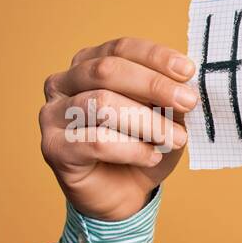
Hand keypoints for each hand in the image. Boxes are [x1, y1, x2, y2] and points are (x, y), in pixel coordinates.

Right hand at [39, 37, 196, 220]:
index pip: (120, 49)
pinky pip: (96, 142)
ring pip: (101, 104)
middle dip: (154, 85)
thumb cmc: (141, 147)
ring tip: (177, 139)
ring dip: (147, 121)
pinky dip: (131, 149)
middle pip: (107, 70)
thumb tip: (186, 81)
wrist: (122, 194)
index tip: (188, 70)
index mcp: (88, 64)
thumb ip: (168, 97)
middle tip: (188, 102)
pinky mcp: (53, 147)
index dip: (155, 57)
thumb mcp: (163, 118)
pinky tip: (152, 157)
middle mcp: (64, 83)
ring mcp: (52, 114)